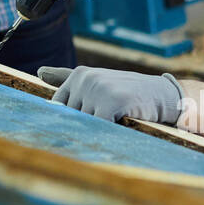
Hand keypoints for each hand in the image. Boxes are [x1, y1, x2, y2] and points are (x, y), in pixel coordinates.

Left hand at [38, 66, 183, 123]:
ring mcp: (98, 88)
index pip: (58, 105)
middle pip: (71, 117)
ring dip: (99, 129)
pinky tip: (120, 125)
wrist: (163, 96)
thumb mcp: (97, 83)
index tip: (77, 126)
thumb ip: (67, 78)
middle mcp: (85, 78)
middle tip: (107, 121)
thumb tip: (40, 73)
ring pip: (84, 124)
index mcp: (79, 75)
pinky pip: (98, 127)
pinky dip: (108, 132)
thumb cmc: (128, 94)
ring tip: (115, 121)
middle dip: (86, 125)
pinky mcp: (111, 101)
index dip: (70, 119)